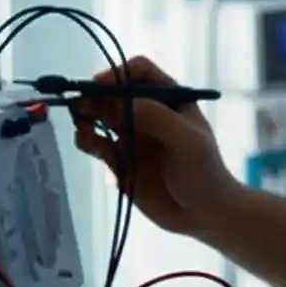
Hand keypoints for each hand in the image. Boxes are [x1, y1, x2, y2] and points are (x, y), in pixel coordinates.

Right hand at [72, 56, 241, 236]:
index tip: (101, 85)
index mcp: (168, 97)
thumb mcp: (188, 142)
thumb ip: (158, 119)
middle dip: (94, 95)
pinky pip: (95, 143)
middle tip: (81, 107)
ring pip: (99, 115)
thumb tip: (121, 102)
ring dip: (86, 116)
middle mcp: (146, 111)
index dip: (118, 73)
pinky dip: (86, 140)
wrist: (203, 214)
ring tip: (84, 128)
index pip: (138, 71)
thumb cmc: (204, 172)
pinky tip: (89, 144)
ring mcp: (131, 134)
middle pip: (112, 92)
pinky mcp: (119, 159)